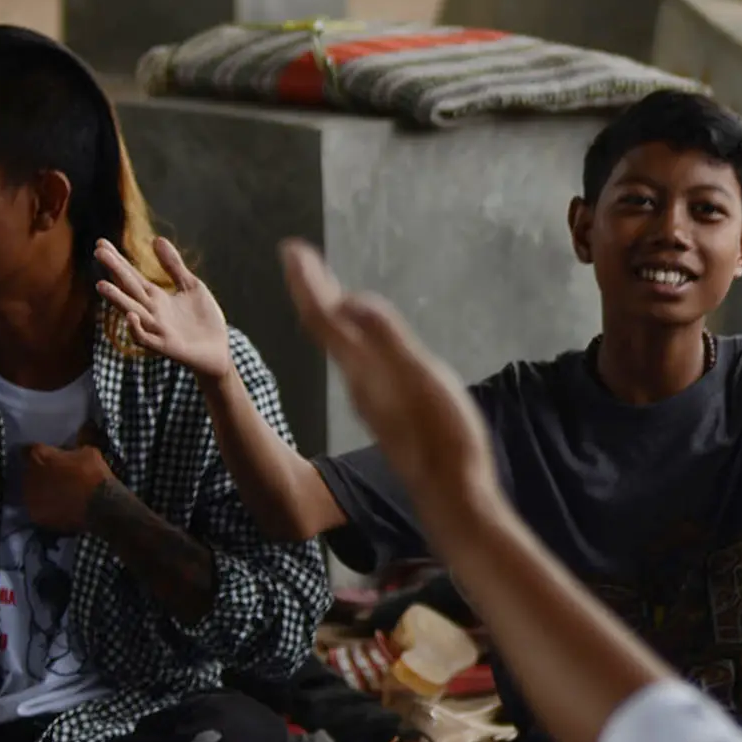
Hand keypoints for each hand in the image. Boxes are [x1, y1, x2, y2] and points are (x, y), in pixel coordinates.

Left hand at [22, 433, 115, 532]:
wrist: (101, 505)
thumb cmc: (94, 474)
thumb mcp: (90, 451)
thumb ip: (80, 441)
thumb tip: (86, 424)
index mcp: (39, 456)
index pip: (28, 450)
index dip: (38, 453)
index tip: (48, 457)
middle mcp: (28, 475)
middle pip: (29, 471)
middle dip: (39, 472)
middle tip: (56, 476)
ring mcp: (30, 496)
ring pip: (31, 490)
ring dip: (41, 490)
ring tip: (58, 494)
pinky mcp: (35, 514)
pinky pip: (38, 508)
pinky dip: (46, 508)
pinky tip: (59, 508)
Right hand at [96, 238, 231, 379]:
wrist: (218, 350)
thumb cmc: (203, 319)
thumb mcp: (191, 286)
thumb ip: (174, 266)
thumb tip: (157, 239)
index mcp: (156, 297)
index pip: (132, 275)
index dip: (118, 260)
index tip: (101, 243)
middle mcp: (151, 311)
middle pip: (129, 288)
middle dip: (115, 270)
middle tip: (99, 252)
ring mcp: (156, 328)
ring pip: (131, 312)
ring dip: (117, 300)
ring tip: (101, 285)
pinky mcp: (165, 345)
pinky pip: (145, 338)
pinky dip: (136, 329)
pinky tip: (131, 316)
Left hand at [281, 242, 498, 527]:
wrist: (450, 491)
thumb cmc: (443, 435)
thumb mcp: (421, 378)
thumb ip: (387, 338)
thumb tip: (350, 301)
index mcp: (364, 369)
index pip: (324, 318)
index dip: (308, 283)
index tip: (292, 249)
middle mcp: (360, 381)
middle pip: (329, 329)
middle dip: (316, 291)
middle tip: (301, 258)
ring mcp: (374, 398)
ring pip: (343, 346)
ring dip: (332, 314)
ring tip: (330, 291)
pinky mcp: (390, 411)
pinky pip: (361, 362)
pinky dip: (354, 338)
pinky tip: (365, 343)